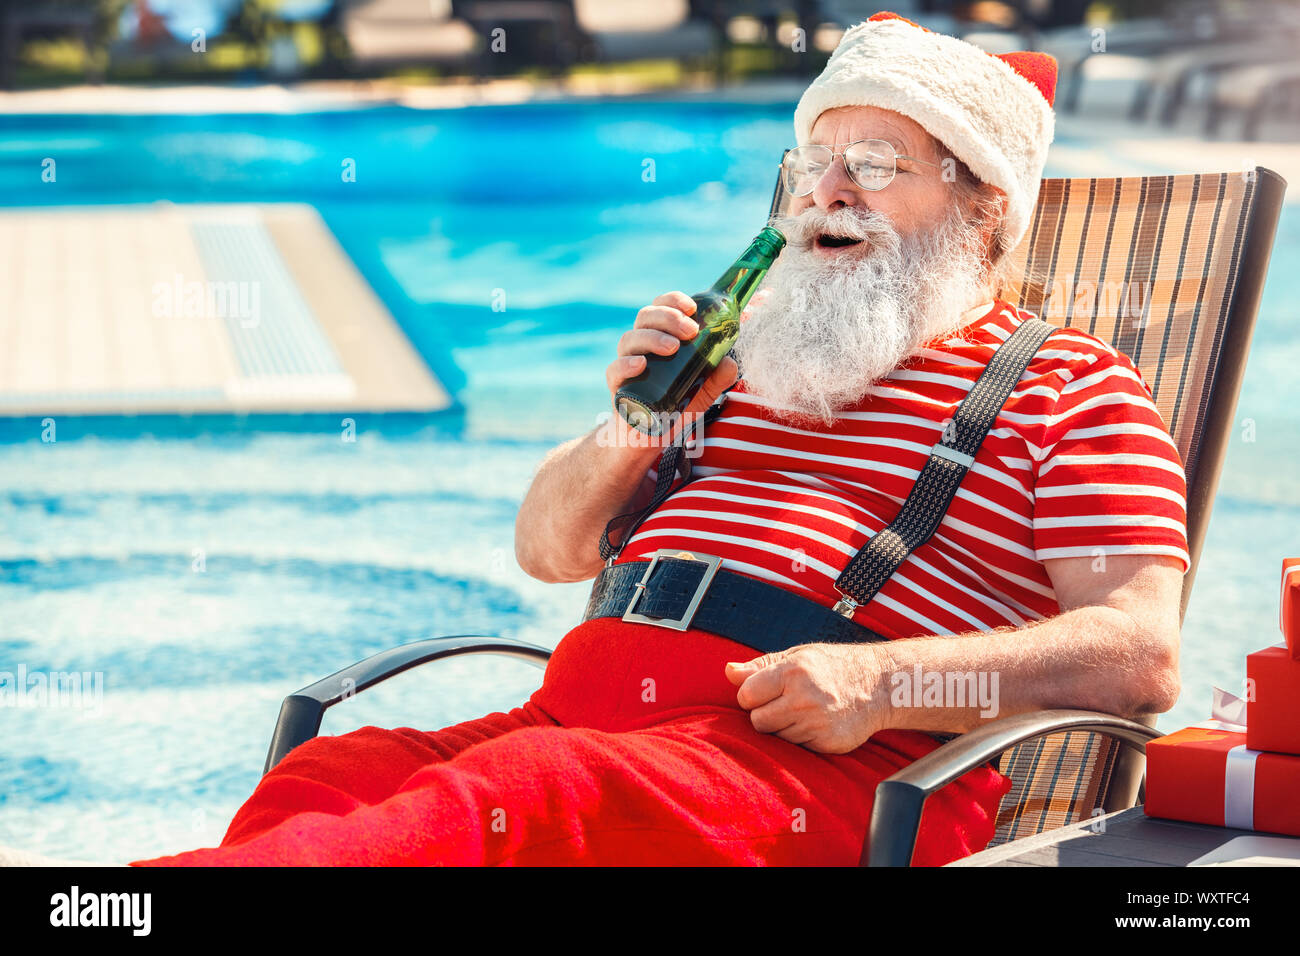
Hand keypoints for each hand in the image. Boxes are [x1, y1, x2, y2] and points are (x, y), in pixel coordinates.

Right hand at [605, 291, 739, 419]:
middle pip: (645, 317)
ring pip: (630, 339)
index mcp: (658, 337)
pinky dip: (626, 364)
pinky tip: (640, 364)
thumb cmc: (673, 408)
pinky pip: (614, 370)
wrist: (648, 438)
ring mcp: (626, 365)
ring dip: (652, 337)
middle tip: (690, 330)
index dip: (673, 301)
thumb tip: (730, 362)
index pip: (661, 308)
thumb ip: (717, 378)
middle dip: (668, 317)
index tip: (692, 308)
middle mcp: (640, 346)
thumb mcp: (701, 393)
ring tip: (673, 347)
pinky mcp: (616, 387)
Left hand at [724, 643, 893, 753]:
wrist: (880, 685)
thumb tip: (728, 672)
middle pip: (757, 721)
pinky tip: (818, 722)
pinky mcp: (828, 743)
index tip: (765, 691)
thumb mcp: (797, 656)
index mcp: (792, 671)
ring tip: (805, 710)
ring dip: (784, 727)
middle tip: (786, 702)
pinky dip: (802, 738)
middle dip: (765, 713)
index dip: (751, 695)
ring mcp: (818, 724)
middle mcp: (804, 698)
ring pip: (777, 737)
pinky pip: (797, 748)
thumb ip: (760, 666)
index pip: (746, 695)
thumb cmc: (832, 667)